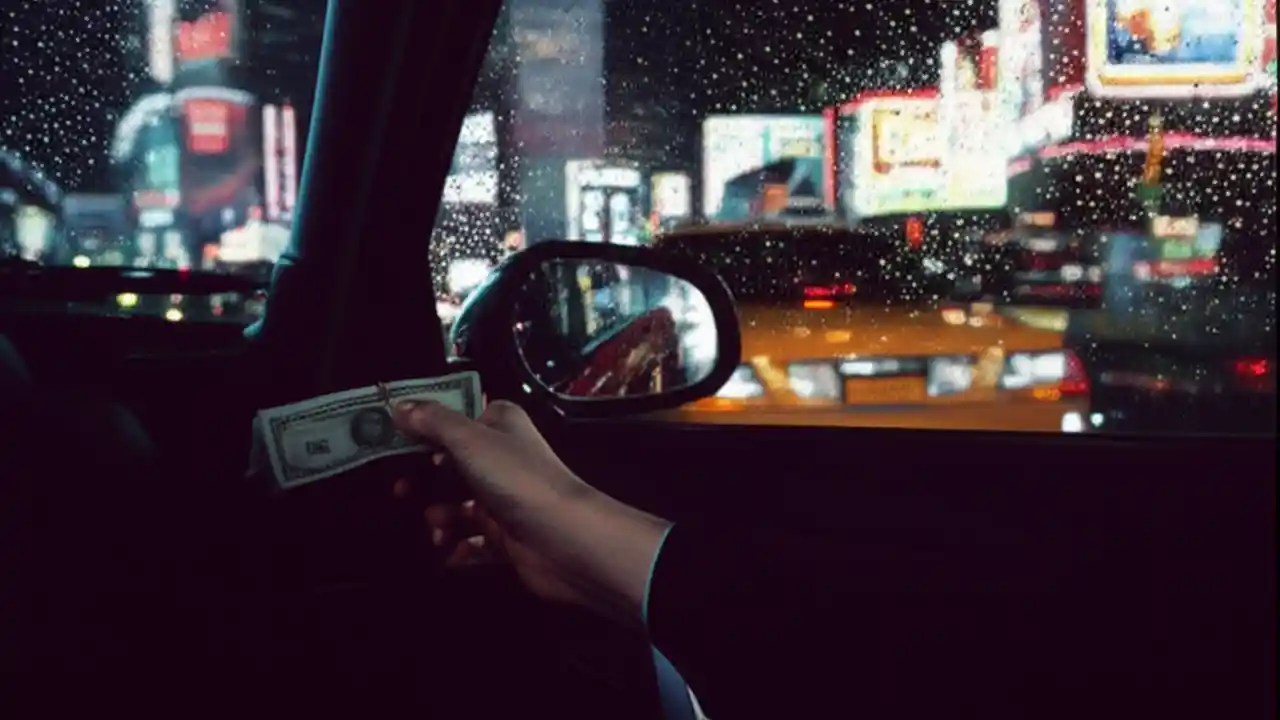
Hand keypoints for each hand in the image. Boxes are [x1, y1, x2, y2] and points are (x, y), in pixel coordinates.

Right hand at [392, 400, 671, 627]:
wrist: (564, 538)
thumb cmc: (516, 478)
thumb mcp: (470, 440)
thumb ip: (432, 422)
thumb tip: (397, 405)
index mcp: (499, 424)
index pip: (454, 418)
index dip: (422, 429)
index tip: (388, 443)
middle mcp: (503, 457)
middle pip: (450, 464)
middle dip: (424, 480)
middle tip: (400, 491)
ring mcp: (505, 498)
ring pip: (458, 505)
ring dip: (440, 518)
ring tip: (437, 529)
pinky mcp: (507, 536)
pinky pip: (471, 541)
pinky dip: (457, 548)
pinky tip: (449, 554)